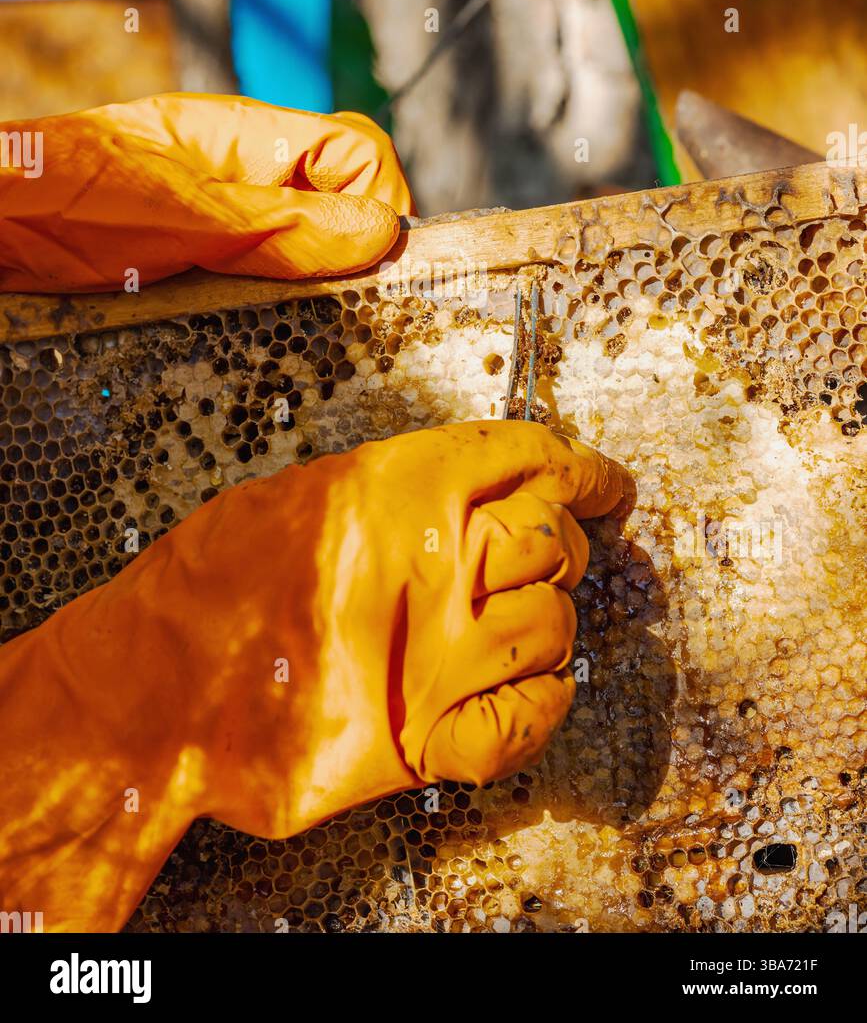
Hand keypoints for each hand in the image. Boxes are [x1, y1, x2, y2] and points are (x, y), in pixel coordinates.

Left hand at [0, 93, 412, 291]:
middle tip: (328, 309)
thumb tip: (381, 235)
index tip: (368, 267)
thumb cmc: (63, 204)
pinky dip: (258, 311)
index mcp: (246, 138)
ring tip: (281, 326)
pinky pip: (251, 284)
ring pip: (296, 253)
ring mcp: (212, 219)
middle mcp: (237, 174)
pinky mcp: (185, 263)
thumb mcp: (187, 218)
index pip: (357, 151)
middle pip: (333, 204)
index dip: (377, 203)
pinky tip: (237, 335)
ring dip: (300, 293)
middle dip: (342, 257)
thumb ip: (284, 226)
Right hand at [0, 422, 626, 930]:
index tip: (611, 486)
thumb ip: (395, 488)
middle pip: (555, 540)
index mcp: (404, 487)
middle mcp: (438, 563)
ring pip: (556, 626)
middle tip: (552, 557)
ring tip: (523, 626)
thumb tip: (468, 492)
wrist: (153, 690)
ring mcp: (442, 655)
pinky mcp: (430, 739)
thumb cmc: (210, 583)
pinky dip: (548, 702)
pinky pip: (531, 719)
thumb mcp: (302, 492)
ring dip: (553, 624)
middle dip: (565, 547)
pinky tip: (537, 689)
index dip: (587, 474)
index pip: (536, 461)